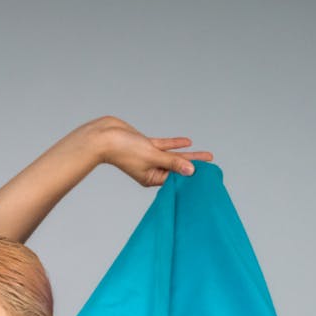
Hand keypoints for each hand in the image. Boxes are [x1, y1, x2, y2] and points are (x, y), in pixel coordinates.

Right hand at [87, 116, 213, 186]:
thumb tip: (191, 171)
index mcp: (152, 178)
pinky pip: (164, 146)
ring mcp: (149, 157)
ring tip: (206, 155)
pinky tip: (188, 142)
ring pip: (173, 156)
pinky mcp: (146, 145)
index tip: (207, 175)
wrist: (103, 136)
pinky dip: (175, 144)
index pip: (176, 178)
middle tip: (212, 163)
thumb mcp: (152, 157)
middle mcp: (151, 170)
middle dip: (194, 165)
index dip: (191, 175)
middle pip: (177, 167)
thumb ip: (172, 163)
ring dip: (188, 155)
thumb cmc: (122, 150)